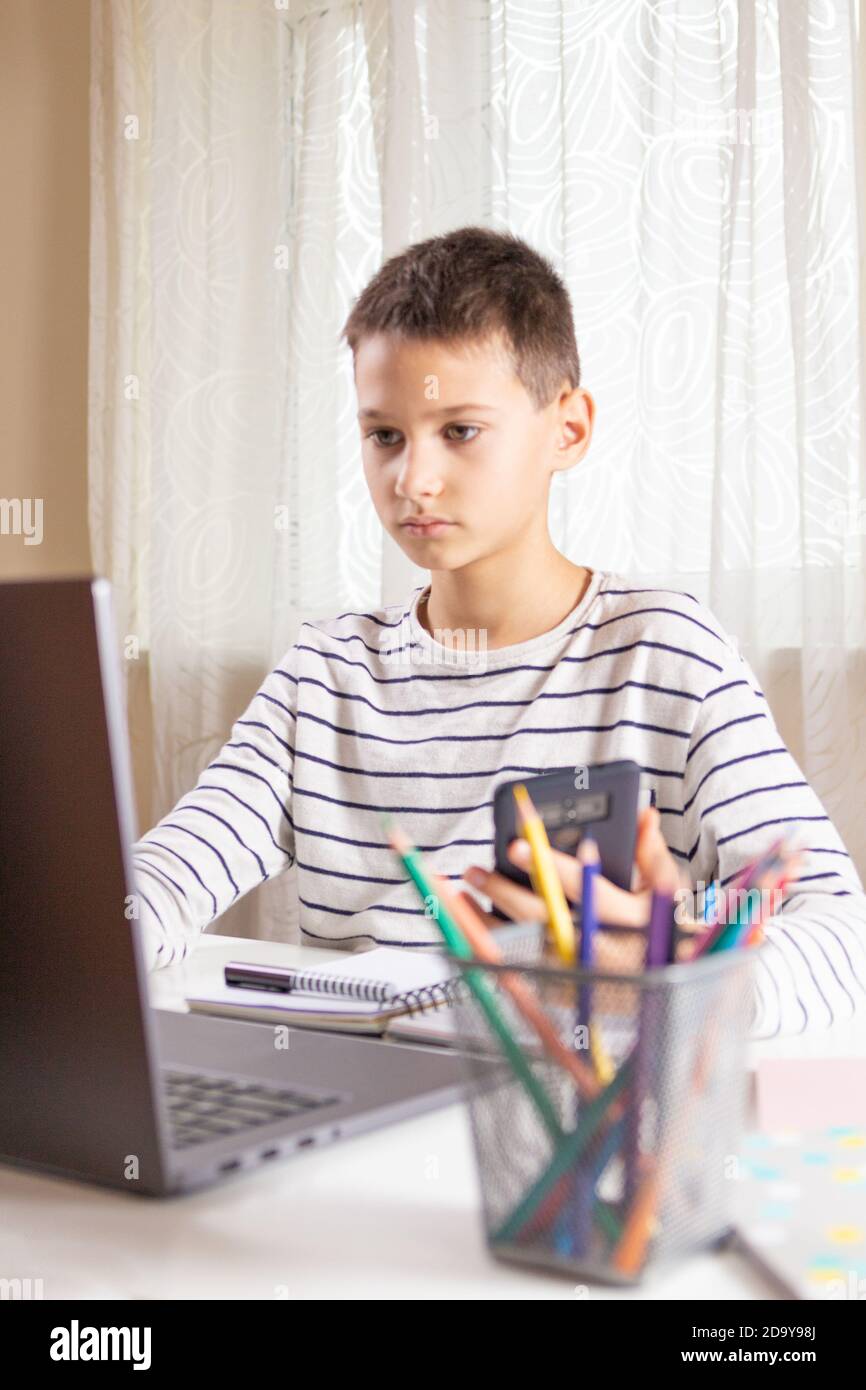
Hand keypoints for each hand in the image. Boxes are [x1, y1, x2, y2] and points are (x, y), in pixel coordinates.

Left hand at [460, 806, 701, 970]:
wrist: (667, 984)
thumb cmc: (664, 930)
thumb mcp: (667, 891)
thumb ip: (651, 853)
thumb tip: (643, 813)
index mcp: (626, 918)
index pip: (579, 886)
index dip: (544, 864)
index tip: (513, 845)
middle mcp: (598, 948)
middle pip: (540, 917)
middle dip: (502, 892)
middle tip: (473, 871)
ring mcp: (579, 974)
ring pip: (522, 948)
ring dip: (484, 923)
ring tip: (458, 899)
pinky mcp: (565, 991)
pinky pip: (521, 971)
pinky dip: (493, 951)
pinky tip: (470, 931)